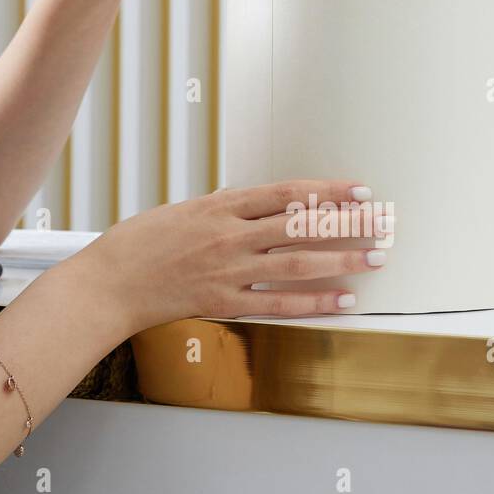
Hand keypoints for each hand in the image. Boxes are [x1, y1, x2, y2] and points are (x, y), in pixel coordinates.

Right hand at [82, 181, 389, 334]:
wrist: (109, 282)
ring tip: (375, 257)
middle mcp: (230, 235)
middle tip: (383, 221)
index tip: (358, 190)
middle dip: (348, 222)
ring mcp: (229, 271)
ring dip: (342, 260)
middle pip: (302, 225)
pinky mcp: (223, 302)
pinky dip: (315, 303)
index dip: (327, 191)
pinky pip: (279, 303)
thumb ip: (224, 209)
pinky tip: (343, 301)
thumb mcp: (184, 210)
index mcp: (220, 206)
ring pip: (298, 263)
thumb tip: (260, 205)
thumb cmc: (140, 242)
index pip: (287, 193)